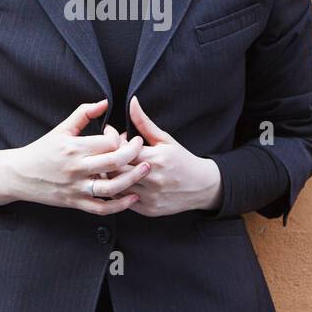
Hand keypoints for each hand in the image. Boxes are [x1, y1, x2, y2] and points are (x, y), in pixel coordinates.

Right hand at [0, 99, 149, 214]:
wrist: (19, 175)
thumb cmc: (42, 149)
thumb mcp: (61, 129)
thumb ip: (84, 113)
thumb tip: (105, 102)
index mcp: (74, 147)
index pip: (107, 141)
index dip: (119, 137)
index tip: (121, 135)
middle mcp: (76, 168)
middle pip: (114, 161)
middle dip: (133, 154)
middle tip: (142, 147)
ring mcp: (77, 187)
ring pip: (111, 187)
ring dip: (132, 179)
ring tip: (146, 169)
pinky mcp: (76, 202)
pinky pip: (101, 208)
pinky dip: (120, 205)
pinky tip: (132, 196)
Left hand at [103, 95, 221, 217]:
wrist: (202, 186)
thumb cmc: (182, 159)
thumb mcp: (165, 139)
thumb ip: (144, 122)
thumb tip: (132, 102)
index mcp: (155, 158)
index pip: (121, 151)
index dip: (113, 143)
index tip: (115, 138)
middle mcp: (152, 179)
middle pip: (115, 170)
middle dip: (109, 160)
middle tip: (111, 153)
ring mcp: (150, 196)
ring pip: (117, 187)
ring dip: (111, 177)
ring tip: (115, 167)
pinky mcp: (148, 209)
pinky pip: (124, 201)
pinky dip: (119, 191)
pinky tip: (122, 182)